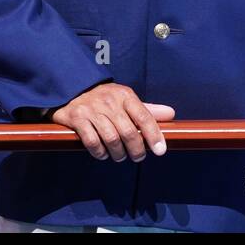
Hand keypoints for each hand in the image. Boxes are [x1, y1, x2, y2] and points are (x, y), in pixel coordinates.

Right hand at [49, 82, 174, 161]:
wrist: (73, 88)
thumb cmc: (105, 98)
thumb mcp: (127, 99)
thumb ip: (147, 110)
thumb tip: (171, 114)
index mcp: (126, 95)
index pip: (145, 117)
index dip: (154, 136)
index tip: (160, 151)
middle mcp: (110, 101)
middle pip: (129, 132)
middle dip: (136, 150)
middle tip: (138, 157)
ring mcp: (92, 110)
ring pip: (111, 139)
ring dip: (118, 153)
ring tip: (120, 156)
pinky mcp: (77, 118)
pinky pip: (92, 142)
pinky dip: (99, 152)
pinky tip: (103, 154)